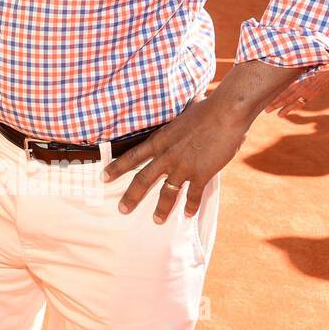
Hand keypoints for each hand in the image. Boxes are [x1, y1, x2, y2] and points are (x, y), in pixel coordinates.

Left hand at [102, 96, 247, 222]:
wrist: (225, 112)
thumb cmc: (206, 108)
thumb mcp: (181, 115)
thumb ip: (176, 123)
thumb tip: (178, 118)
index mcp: (160, 140)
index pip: (132, 156)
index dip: (116, 168)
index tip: (103, 177)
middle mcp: (167, 155)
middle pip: (143, 179)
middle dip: (131, 196)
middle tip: (122, 209)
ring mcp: (183, 166)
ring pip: (167, 193)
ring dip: (161, 208)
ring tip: (156, 220)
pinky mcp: (202, 173)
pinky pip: (194, 194)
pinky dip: (191, 205)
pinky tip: (189, 214)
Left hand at [265, 50, 328, 117]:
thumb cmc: (316, 59)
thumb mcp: (304, 61)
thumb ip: (292, 64)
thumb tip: (280, 60)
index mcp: (302, 81)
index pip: (286, 91)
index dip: (277, 97)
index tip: (267, 101)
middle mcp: (306, 89)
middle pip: (289, 99)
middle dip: (277, 105)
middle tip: (266, 111)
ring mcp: (311, 92)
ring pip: (296, 103)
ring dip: (286, 109)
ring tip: (279, 115)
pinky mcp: (315, 93)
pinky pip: (304, 102)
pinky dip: (296, 106)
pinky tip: (291, 109)